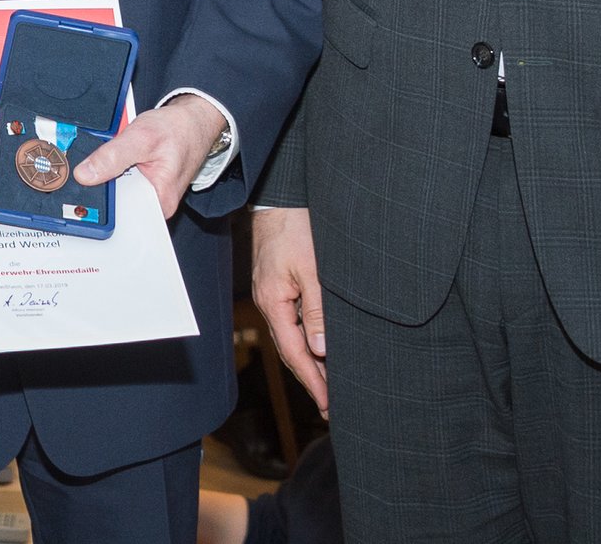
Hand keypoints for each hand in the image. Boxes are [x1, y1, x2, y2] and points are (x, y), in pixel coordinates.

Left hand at [73, 93, 224, 220]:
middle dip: (101, 184)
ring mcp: (148, 193)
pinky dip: (115, 167)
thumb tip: (85, 174)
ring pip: (116, 189)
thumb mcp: (141, 137)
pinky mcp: (143, 183)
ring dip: (108, 173)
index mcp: (158, 202)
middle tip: (95, 166)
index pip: (120, 214)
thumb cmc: (178, 129)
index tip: (82, 190)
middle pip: (116, 203)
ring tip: (113, 158)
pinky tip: (119, 157)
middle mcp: (154, 203)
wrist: (192, 119)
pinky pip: (121, 180)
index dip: (98, 202)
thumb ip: (112, 156)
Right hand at [251, 205, 327, 416]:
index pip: (294, 353)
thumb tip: (321, 348)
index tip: (328, 405)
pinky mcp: (279, 282)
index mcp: (274, 302)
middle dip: (311, 378)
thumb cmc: (295, 227)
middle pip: (290, 350)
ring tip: (330, 383)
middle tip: (330, 406)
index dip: (313, 380)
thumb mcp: (312, 269)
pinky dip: (307, 338)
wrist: (280, 194)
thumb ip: (317, 309)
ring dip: (310, 360)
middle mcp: (270, 301)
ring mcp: (273, 292)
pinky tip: (320, 345)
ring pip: (292, 336)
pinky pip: (293, 320)